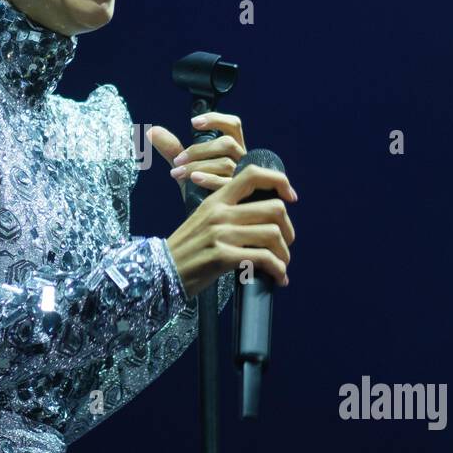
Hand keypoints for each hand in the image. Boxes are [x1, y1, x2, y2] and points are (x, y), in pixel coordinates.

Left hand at [147, 112, 246, 199]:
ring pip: (226, 163)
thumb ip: (172, 149)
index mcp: (232, 148)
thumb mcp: (187, 165)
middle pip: (227, 143)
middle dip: (199, 149)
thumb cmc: (202, 187)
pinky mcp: (240, 193)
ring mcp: (242, 177)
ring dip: (198, 165)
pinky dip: (209, 179)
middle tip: (177, 160)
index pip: (232, 125)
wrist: (211, 217)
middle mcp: (241, 159)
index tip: (193, 123)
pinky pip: (227, 183)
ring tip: (177, 173)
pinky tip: (193, 179)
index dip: (216, 119)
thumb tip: (151, 131)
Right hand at [165, 161, 297, 298]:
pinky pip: (263, 258)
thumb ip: (228, 211)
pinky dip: (277, 270)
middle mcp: (220, 212)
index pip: (253, 175)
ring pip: (272, 234)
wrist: (160, 272)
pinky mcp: (222, 256)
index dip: (279, 182)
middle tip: (286, 245)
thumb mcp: (202, 219)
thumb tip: (261, 212)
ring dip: (284, 254)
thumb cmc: (187, 249)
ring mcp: (220, 234)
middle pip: (274, 209)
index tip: (291, 198)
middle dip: (288, 230)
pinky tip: (278, 278)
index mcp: (216, 199)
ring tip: (281, 265)